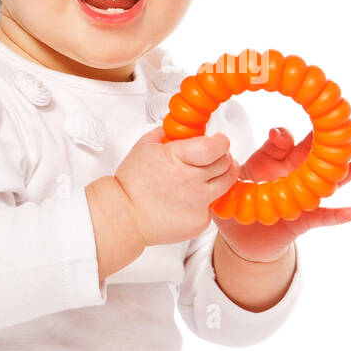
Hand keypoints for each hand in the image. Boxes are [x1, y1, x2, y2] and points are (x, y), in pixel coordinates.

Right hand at [114, 125, 240, 246]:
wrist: (124, 216)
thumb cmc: (130, 184)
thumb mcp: (144, 147)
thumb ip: (165, 133)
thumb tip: (179, 129)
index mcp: (178, 157)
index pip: (216, 146)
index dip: (221, 142)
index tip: (219, 141)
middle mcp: (192, 180)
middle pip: (226, 163)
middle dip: (224, 157)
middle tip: (217, 157)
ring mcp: (198, 202)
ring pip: (227, 184)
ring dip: (224, 176)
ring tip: (211, 175)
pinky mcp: (200, 221)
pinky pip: (213, 207)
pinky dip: (206, 201)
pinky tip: (190, 200)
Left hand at [213, 126, 350, 263]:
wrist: (242, 236)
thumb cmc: (237, 202)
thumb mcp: (229, 186)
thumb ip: (226, 172)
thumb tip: (220, 158)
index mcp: (272, 161)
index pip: (282, 143)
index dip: (282, 137)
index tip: (277, 136)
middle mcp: (291, 175)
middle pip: (312, 156)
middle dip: (324, 145)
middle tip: (339, 134)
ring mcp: (301, 197)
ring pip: (324, 184)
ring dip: (340, 176)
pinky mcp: (304, 221)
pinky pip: (322, 217)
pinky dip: (337, 216)